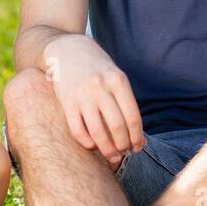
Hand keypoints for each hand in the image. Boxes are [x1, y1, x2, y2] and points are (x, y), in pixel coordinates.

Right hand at [44, 35, 144, 167]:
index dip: (137, 137)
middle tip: (125, 152)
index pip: (133, 117)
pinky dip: (87, 143)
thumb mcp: (115, 77)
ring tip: (113, 156)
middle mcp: (101, 88)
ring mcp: (83, 95)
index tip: (138, 147)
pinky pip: (78, 130)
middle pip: (117, 127)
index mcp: (118, 81)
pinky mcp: (67, 102)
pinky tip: (93, 146)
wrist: (68, 49)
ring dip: (107, 149)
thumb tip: (140, 137)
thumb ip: (126, 103)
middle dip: (123, 145)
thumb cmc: (97, 68)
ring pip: (98, 132)